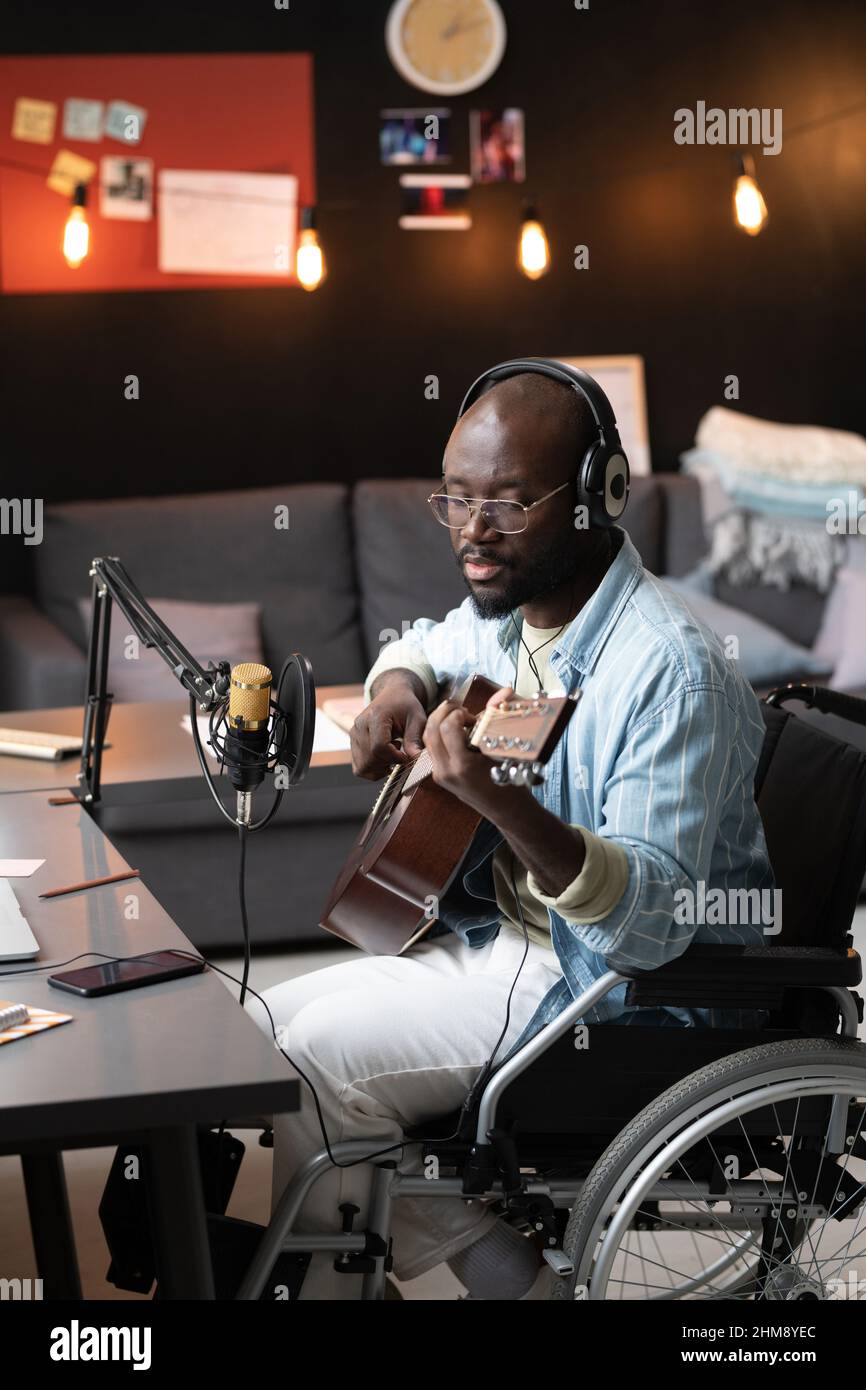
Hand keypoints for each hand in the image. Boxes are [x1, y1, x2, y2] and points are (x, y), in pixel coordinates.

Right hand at [350, 678, 427, 779]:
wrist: (392, 696)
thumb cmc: (406, 706)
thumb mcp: (417, 718)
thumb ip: (415, 738)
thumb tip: (415, 758)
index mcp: (376, 716)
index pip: (379, 747)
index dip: (395, 757)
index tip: (407, 756)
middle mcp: (360, 726)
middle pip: (370, 759)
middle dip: (389, 763)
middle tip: (401, 753)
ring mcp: (354, 735)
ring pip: (363, 767)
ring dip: (380, 768)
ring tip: (392, 753)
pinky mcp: (353, 743)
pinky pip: (359, 768)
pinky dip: (373, 769)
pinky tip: (384, 758)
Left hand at [423, 685, 522, 814]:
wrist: (508, 812)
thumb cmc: (512, 783)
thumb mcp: (506, 750)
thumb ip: (499, 718)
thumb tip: (505, 691)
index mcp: (463, 765)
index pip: (447, 727)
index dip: (458, 713)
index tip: (471, 715)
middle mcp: (447, 771)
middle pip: (431, 730)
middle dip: (443, 712)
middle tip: (459, 709)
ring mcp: (441, 775)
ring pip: (428, 739)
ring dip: (439, 722)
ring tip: (458, 718)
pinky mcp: (440, 777)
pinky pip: (432, 749)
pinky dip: (440, 735)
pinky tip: (457, 733)